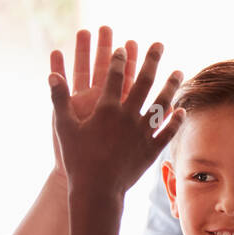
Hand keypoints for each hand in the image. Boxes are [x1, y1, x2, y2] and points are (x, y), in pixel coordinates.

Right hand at [48, 39, 183, 199]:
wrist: (96, 190)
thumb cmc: (77, 159)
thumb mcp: (64, 127)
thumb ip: (59, 99)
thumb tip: (51, 74)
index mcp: (106, 108)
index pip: (114, 76)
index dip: (118, 59)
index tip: (122, 47)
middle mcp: (128, 116)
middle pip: (143, 82)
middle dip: (151, 60)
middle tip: (159, 45)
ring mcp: (142, 133)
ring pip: (161, 103)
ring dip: (171, 85)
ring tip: (179, 71)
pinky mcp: (151, 150)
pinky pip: (167, 132)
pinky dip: (175, 121)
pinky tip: (182, 110)